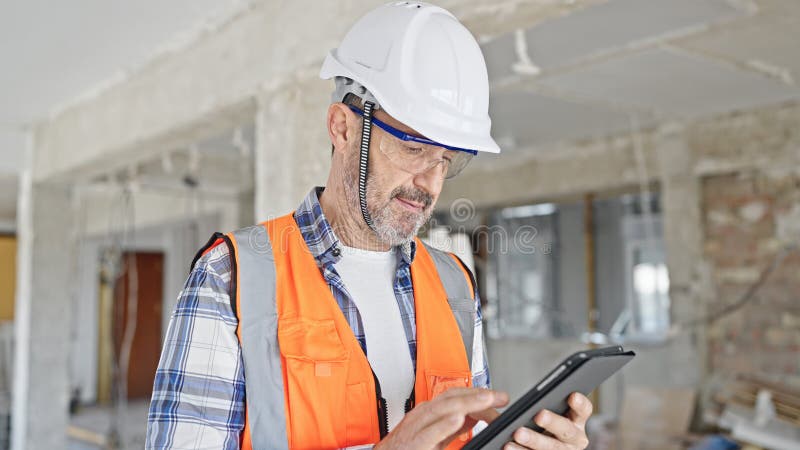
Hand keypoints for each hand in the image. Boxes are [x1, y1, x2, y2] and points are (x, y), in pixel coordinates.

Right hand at [374, 388, 508, 449]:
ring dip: (466, 403)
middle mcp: (422, 415)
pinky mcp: (414, 443)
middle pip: (452, 398)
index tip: (499, 397)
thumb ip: (452, 425)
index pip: (456, 395)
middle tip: (499, 396)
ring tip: (486, 400)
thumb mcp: (434, 433)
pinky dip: (444, 424)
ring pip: (442, 409)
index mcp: (429, 412)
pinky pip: (429, 433)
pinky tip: (459, 419)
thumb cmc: (406, 448)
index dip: (478, 393)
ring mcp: (416, 428)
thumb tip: (474, 414)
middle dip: (477, 395)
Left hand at [504, 393, 592, 449]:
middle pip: (567, 430)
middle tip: (539, 415)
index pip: (584, 410)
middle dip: (553, 422)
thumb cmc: (538, 421)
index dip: (580, 404)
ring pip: (552, 448)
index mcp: (577, 420)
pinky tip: (509, 446)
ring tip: (518, 433)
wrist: (534, 442)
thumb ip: (538, 400)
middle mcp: (575, 438)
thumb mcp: (542, 408)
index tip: (572, 396)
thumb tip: (509, 396)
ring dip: (535, 440)